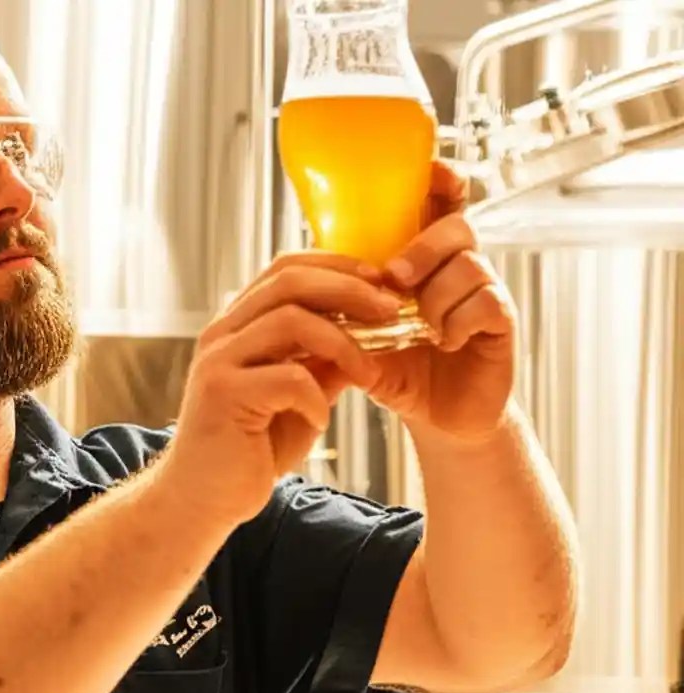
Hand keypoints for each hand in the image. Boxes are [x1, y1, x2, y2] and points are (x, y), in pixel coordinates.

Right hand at [161, 254, 395, 527]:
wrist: (203, 499)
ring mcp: (218, 362)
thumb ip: (325, 364)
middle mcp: (222, 334)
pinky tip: (320, 418)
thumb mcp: (300, 398)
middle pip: (289, 283)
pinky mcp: (223, 395)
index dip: (336, 266)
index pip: (286, 269)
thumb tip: (372, 335)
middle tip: (391, 310)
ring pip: (290, 321)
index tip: (381, 281)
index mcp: (237, 325)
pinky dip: (316, 397)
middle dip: (349, 290)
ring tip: (369, 372)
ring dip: (343, 342)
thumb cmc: (251, 449)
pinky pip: (287, 378)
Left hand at [367, 163, 516, 439]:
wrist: (434, 416)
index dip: (441, 180)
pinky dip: (457, 322)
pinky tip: (444, 342)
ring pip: (470, 265)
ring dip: (434, 295)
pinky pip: (486, 302)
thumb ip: (341, 303)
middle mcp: (460, 269)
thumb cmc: (398, 368)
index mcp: (426, 261)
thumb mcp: (361, 332)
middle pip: (456, 226)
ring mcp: (485, 293)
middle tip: (396, 277)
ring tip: (420, 327)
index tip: (430, 167)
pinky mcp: (502, 324)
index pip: (441, 204)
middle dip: (424, 246)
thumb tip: (300, 279)